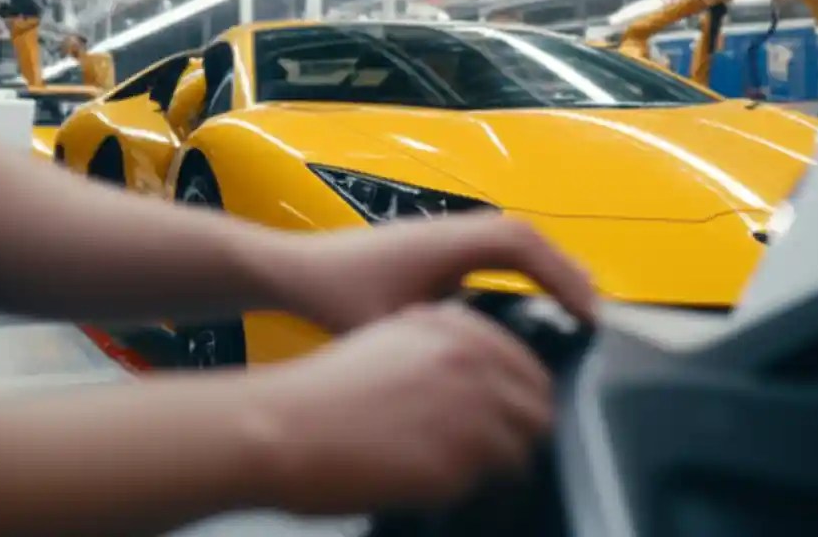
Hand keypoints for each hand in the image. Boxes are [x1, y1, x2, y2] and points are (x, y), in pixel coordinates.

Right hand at [245, 302, 552, 512]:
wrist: (280, 426)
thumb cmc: (322, 391)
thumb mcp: (390, 341)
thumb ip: (444, 348)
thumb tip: (485, 376)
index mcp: (457, 328)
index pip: (528, 367)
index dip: (520, 398)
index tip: (509, 417)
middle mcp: (473, 361)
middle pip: (538, 408)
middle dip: (518, 433)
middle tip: (491, 453)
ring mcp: (471, 410)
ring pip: (521, 451)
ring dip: (495, 465)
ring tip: (451, 469)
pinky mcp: (458, 461)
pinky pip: (487, 485)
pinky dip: (465, 490)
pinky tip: (425, 480)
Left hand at [272, 212, 595, 331]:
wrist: (292, 268)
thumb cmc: (334, 293)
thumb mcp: (391, 325)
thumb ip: (438, 343)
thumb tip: (487, 368)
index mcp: (447, 242)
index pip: (522, 245)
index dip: (562, 275)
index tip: (587, 312)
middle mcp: (451, 229)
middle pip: (526, 236)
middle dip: (565, 269)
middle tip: (594, 312)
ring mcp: (443, 233)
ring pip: (511, 238)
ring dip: (545, 265)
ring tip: (574, 303)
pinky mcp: (435, 245)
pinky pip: (492, 246)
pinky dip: (521, 266)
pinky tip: (528, 297)